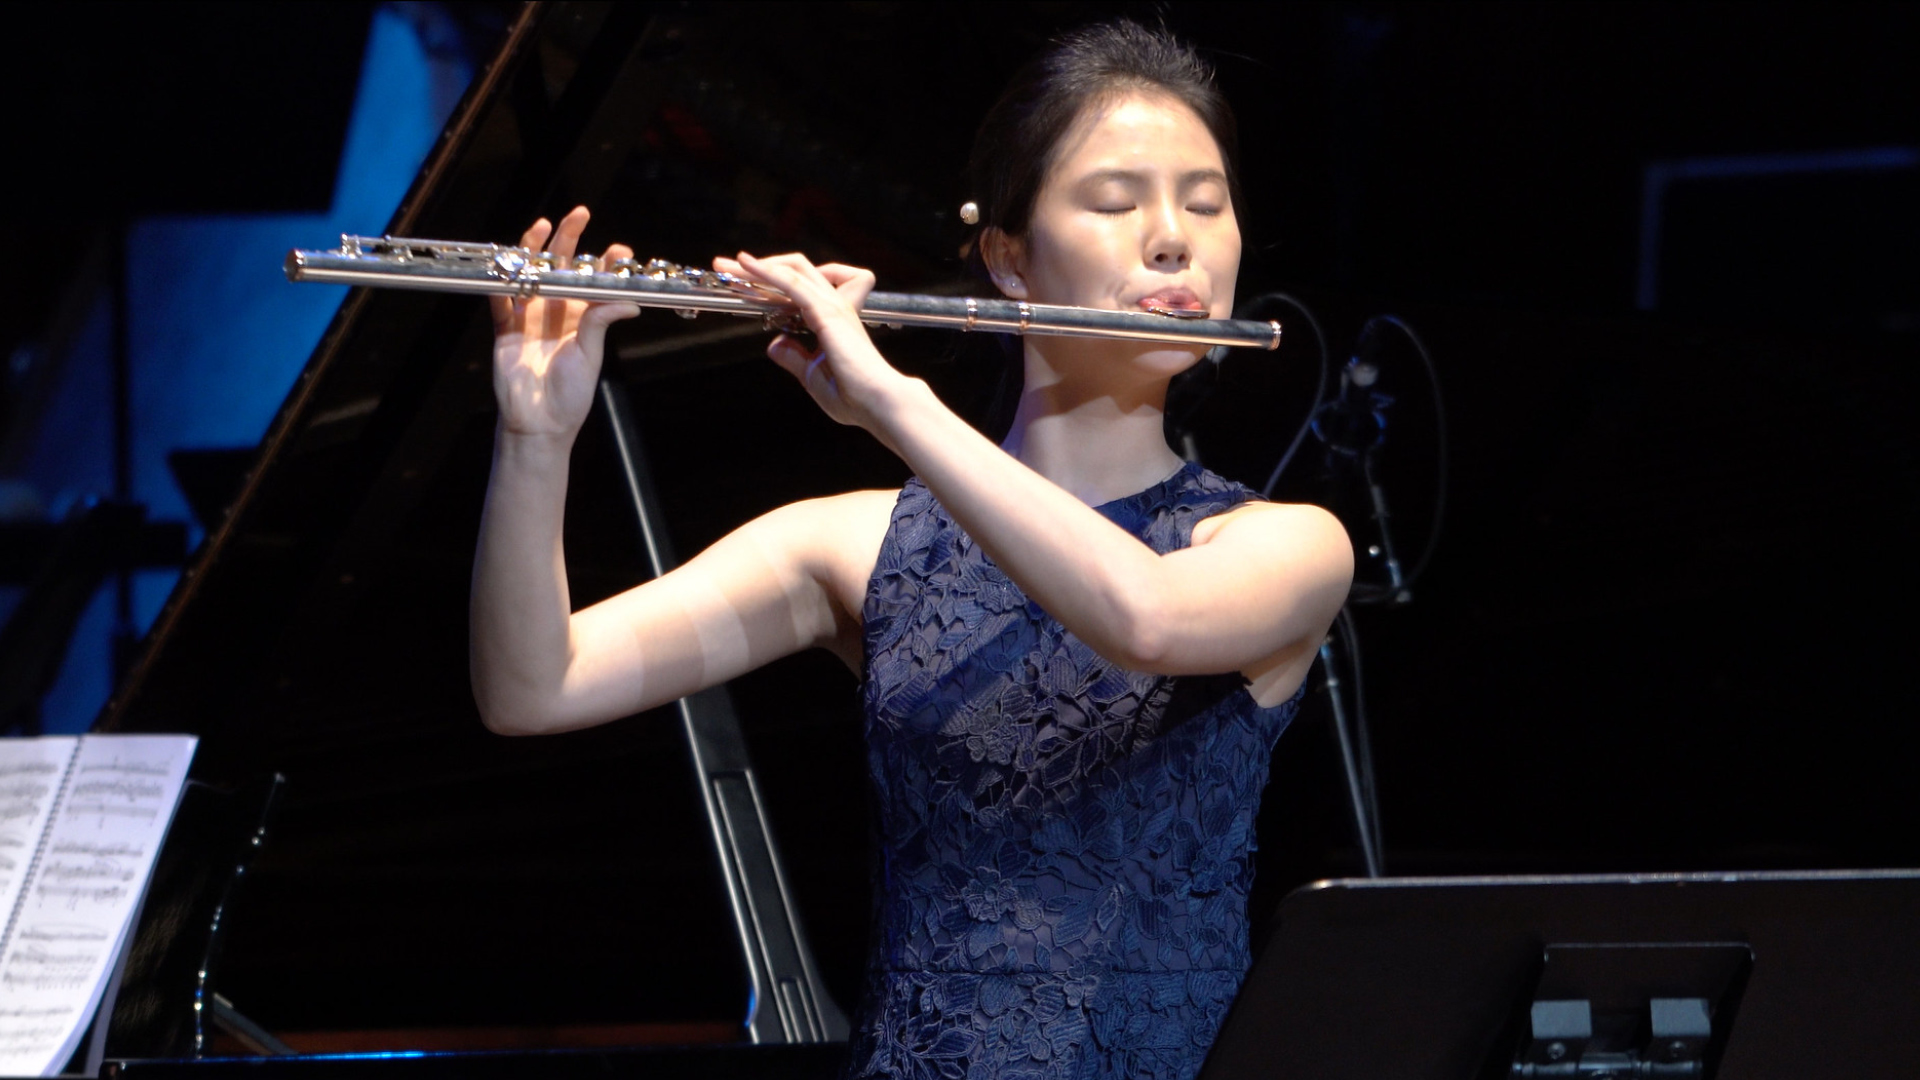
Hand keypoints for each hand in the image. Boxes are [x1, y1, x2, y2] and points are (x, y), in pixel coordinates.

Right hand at [489, 206, 639, 440]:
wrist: (538, 422)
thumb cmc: (569, 395)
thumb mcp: (590, 356)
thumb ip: (599, 323)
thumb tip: (630, 302)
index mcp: (582, 319)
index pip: (594, 283)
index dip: (605, 265)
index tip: (619, 250)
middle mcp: (556, 312)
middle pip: (560, 268)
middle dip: (569, 240)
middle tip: (579, 214)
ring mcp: (529, 318)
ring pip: (529, 275)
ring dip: (533, 251)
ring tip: (542, 226)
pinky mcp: (505, 329)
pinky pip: (500, 301)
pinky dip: (500, 283)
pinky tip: (505, 262)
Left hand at [716, 251, 910, 435]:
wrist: (877, 403)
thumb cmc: (854, 397)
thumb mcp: (812, 375)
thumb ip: (794, 357)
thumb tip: (775, 345)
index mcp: (831, 320)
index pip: (796, 290)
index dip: (767, 284)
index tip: (740, 286)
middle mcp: (833, 306)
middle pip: (793, 271)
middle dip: (758, 269)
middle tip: (726, 268)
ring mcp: (831, 306)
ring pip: (791, 271)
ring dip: (756, 267)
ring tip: (728, 265)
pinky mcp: (825, 312)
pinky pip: (792, 283)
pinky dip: (767, 272)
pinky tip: (746, 265)